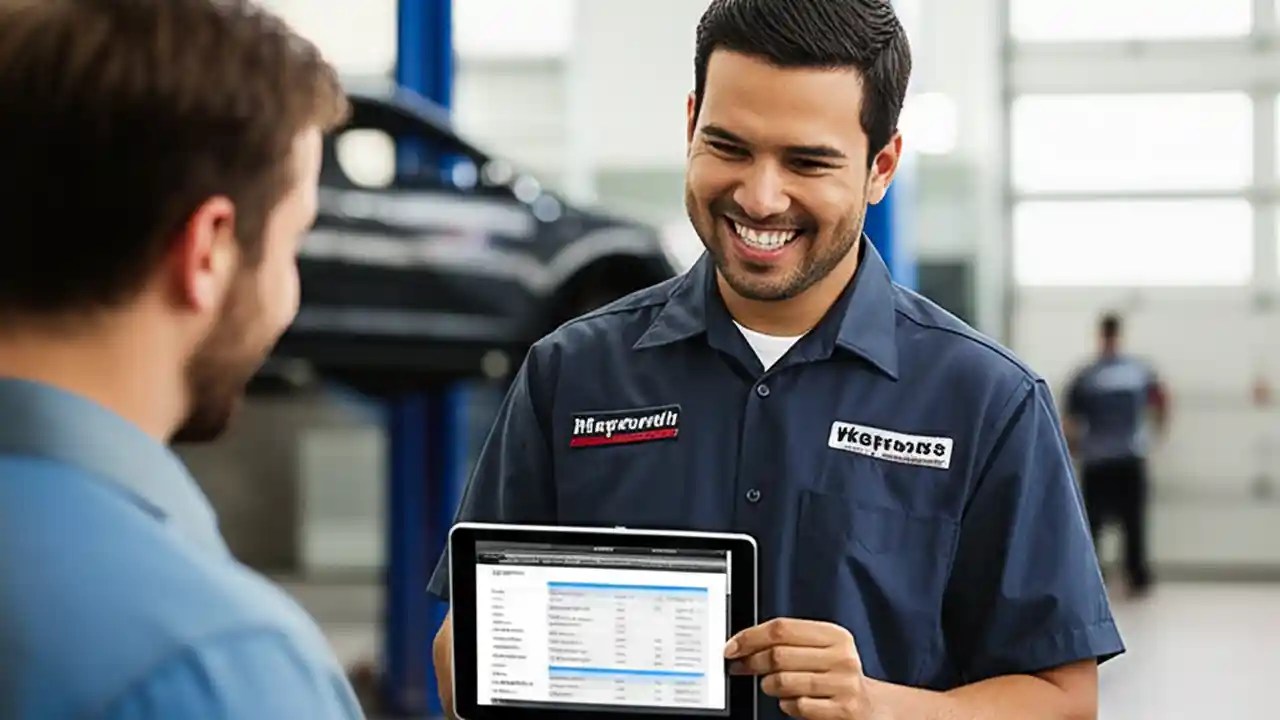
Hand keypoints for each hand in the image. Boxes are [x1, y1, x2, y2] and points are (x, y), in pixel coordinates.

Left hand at [724, 617, 880, 719]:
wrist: (871, 708)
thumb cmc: (836, 676)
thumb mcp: (823, 650)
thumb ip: (791, 641)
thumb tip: (743, 643)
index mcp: (835, 635)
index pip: (782, 629)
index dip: (750, 637)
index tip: (732, 647)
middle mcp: (841, 657)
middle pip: (778, 655)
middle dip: (752, 663)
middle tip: (741, 667)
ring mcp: (843, 685)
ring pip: (783, 682)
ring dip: (768, 685)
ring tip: (772, 686)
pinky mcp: (842, 710)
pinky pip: (797, 706)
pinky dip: (787, 705)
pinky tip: (794, 701)